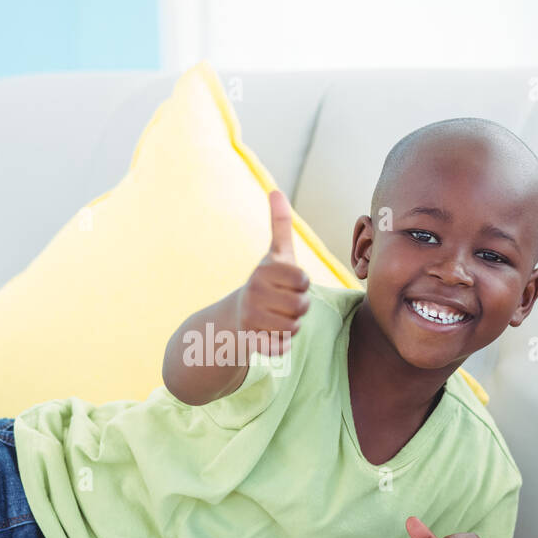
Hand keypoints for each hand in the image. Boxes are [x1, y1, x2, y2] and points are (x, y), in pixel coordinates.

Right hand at [236, 190, 309, 356]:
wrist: (234, 316)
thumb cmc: (265, 282)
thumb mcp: (275, 254)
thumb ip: (279, 224)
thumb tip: (275, 190)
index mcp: (264, 270)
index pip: (303, 280)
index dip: (301, 285)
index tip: (289, 284)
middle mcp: (253, 291)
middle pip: (301, 306)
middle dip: (299, 308)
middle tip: (284, 304)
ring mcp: (250, 316)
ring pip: (293, 327)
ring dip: (291, 326)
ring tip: (278, 318)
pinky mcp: (249, 340)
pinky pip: (279, 347)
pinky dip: (280, 345)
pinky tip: (271, 336)